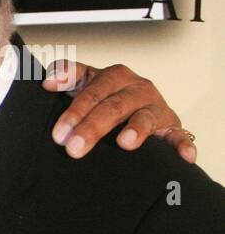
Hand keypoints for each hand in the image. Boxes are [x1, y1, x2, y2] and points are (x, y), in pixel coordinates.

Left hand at [43, 60, 196, 163]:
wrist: (138, 105)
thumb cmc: (106, 95)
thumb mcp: (85, 82)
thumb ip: (68, 76)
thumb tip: (48, 80)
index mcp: (114, 76)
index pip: (91, 91)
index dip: (75, 111)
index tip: (59, 133)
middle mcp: (136, 88)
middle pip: (113, 107)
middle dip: (92, 127)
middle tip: (73, 148)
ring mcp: (155, 107)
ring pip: (144, 118)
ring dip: (136, 130)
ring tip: (125, 143)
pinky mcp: (171, 126)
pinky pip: (179, 135)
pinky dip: (183, 145)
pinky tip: (185, 157)